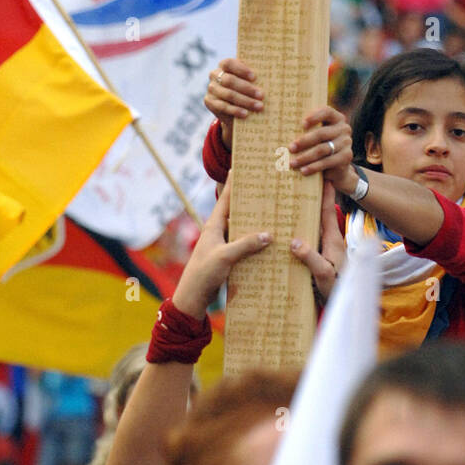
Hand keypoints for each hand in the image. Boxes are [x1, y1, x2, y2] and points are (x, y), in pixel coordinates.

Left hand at [172, 178, 269, 319]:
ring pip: (241, 230)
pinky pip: (243, 245)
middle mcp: (218, 232)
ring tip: (272, 215)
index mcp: (213, 226)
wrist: (192, 297)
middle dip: (248, 203)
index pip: (225, 200)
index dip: (232, 184)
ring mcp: (222, 245)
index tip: (238, 167)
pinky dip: (254, 243)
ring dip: (254, 224)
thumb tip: (268, 234)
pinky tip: (268, 243)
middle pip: (235, 213)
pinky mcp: (226, 258)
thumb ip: (245, 245)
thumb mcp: (225, 256)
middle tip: (264, 191)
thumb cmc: (203, 273)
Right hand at [205, 57, 263, 148]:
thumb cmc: (246, 90)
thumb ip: (253, 77)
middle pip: (229, 80)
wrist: (233, 110)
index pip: (228, 63)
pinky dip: (235, 110)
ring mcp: (211, 89)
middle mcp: (215, 75)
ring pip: (228, 94)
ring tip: (259, 106)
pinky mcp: (209, 102)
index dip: (240, 69)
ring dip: (245, 101)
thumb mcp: (249, 81)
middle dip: (247, 88)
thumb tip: (274, 74)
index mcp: (224, 65)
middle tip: (262, 95)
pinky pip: (222, 106)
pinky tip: (246, 114)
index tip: (254, 77)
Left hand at [288, 105, 353, 191]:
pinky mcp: (346, 157)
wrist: (337, 166)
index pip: (326, 112)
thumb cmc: (320, 146)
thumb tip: (282, 128)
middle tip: (290, 148)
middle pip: (321, 133)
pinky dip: (314, 167)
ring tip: (292, 163)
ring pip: (322, 149)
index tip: (301, 124)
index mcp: (336, 118)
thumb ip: (307, 130)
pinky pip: (327, 161)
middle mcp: (343, 128)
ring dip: (305, 157)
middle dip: (304, 141)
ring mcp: (346, 143)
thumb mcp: (316, 136)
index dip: (314, 116)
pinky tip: (303, 170)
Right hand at [291, 178, 345, 303]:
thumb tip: (294, 242)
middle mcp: (327, 240)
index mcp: (332, 239)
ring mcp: (322, 248)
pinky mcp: (316, 257)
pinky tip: (284, 230)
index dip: (325, 192)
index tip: (321, 174)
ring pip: (311, 225)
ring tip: (286, 200)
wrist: (343, 305)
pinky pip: (305, 239)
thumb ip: (311, 258)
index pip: (328, 210)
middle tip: (297, 182)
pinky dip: (296, 230)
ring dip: (301, 214)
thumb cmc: (338, 288)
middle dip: (309, 197)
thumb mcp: (324, 274)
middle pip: (318, 213)